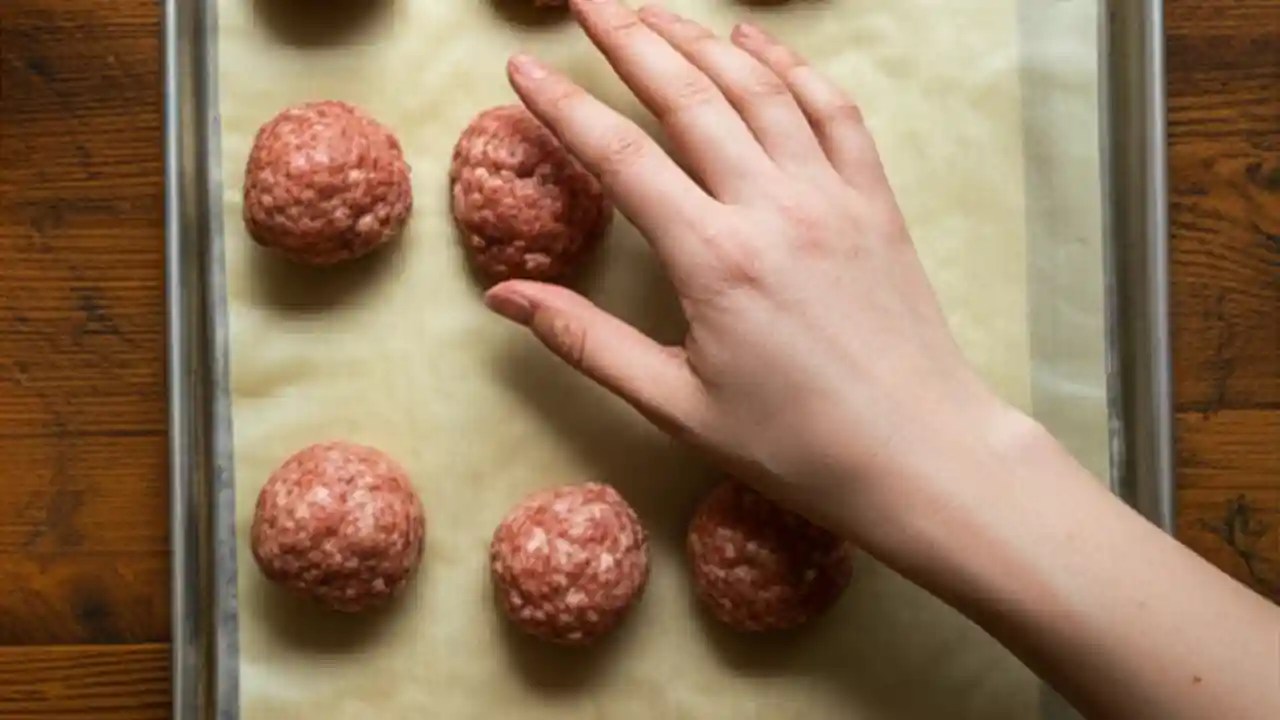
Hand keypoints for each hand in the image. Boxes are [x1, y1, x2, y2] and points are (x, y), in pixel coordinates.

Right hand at [486, 0, 1012, 530]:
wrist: (919, 454)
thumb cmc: (795, 444)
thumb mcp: (676, 404)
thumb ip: (587, 341)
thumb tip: (504, 295)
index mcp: (714, 260)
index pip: (621, 158)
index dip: (565, 108)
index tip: (522, 70)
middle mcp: (773, 208)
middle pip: (690, 97)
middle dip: (630, 39)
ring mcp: (832, 197)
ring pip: (760, 89)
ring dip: (701, 38)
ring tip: (653, 9)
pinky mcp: (875, 202)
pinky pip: (833, 111)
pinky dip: (792, 66)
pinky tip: (757, 42)